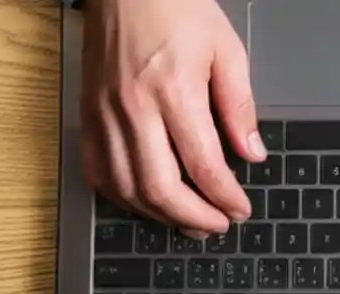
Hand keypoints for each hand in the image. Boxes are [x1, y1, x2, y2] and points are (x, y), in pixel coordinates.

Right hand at [80, 0, 264, 237]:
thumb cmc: (174, 6)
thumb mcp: (226, 49)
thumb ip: (239, 107)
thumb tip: (252, 154)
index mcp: (173, 90)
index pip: (203, 165)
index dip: (225, 198)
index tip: (240, 209)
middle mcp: (134, 108)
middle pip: (161, 188)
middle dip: (194, 218)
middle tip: (218, 225)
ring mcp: (105, 115)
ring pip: (127, 188)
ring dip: (161, 216)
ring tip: (189, 222)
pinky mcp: (88, 116)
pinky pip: (99, 173)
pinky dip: (125, 198)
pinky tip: (148, 202)